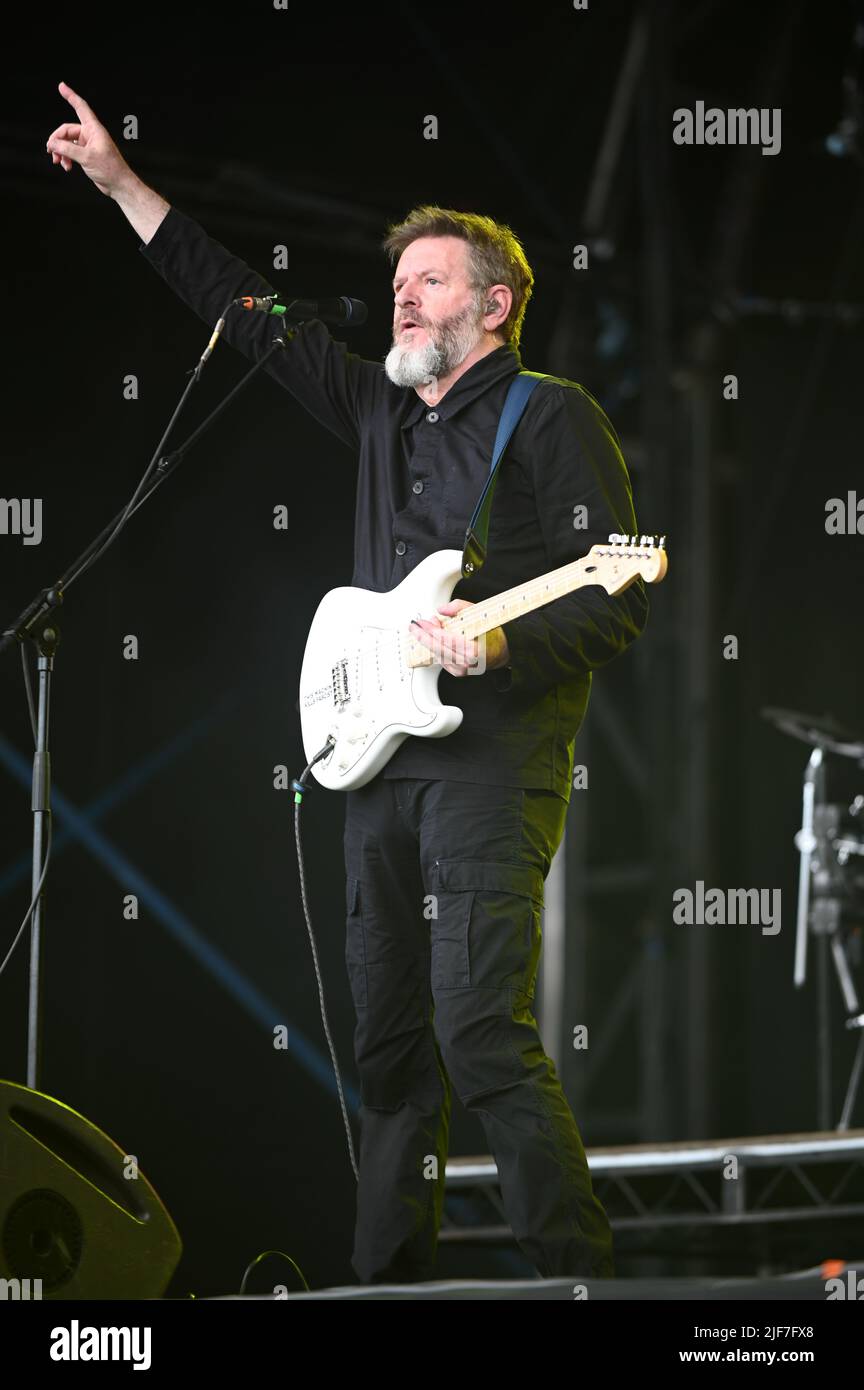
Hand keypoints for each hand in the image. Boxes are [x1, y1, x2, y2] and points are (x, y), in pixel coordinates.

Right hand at [46, 82, 131, 196]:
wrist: (119, 185)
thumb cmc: (109, 169)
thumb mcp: (86, 157)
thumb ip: (67, 149)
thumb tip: (51, 144)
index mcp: (94, 129)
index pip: (80, 107)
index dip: (70, 96)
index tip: (61, 86)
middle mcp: (91, 134)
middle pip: (67, 130)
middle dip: (57, 140)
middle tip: (51, 152)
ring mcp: (88, 145)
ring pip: (67, 142)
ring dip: (61, 151)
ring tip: (58, 162)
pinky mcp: (87, 155)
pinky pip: (71, 152)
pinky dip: (66, 158)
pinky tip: (66, 167)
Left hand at [410, 599, 509, 677]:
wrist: (502, 652)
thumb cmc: (492, 634)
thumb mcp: (478, 614)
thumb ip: (459, 607)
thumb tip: (441, 610)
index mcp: (472, 649)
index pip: (445, 639)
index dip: (431, 630)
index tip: (422, 622)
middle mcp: (466, 662)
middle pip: (437, 648)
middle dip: (423, 636)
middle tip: (414, 626)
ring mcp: (461, 669)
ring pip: (437, 654)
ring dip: (429, 641)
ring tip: (426, 629)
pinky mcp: (458, 673)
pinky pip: (441, 660)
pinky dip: (436, 649)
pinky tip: (435, 640)